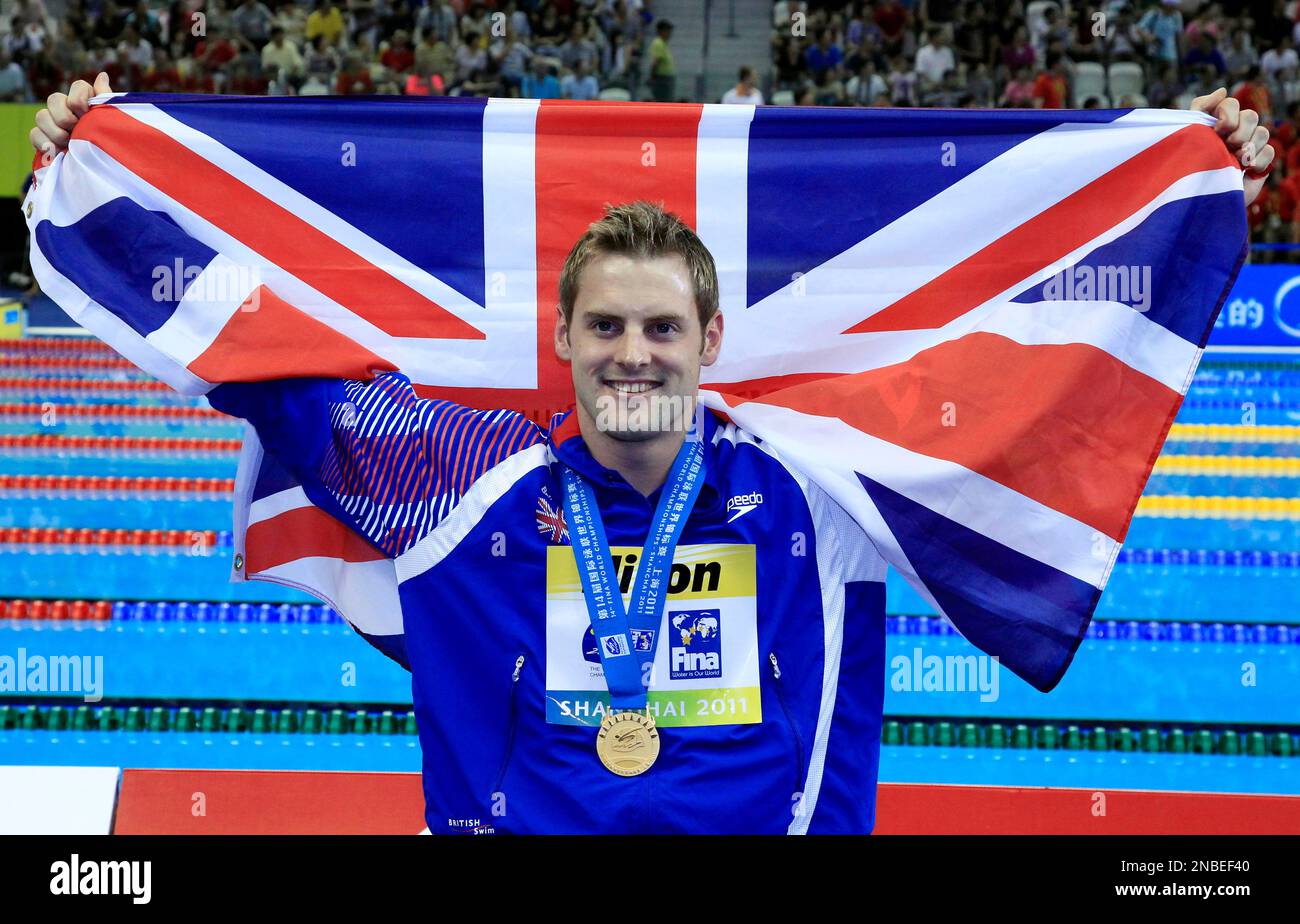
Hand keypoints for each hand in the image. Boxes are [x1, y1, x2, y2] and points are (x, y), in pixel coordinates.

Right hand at [30, 72, 112, 162]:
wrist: (100, 172)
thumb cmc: (107, 144)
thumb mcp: (111, 123)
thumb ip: (105, 100)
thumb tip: (102, 75)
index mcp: (86, 103)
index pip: (78, 86)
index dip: (80, 100)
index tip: (87, 114)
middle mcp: (67, 110)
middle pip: (54, 98)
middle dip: (65, 117)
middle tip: (76, 130)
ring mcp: (52, 125)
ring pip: (41, 116)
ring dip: (56, 132)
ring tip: (69, 144)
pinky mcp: (43, 140)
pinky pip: (34, 134)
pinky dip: (45, 143)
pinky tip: (58, 151)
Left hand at [1191, 87, 1271, 206]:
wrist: (1194, 203)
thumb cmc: (1185, 168)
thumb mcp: (1186, 135)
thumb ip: (1200, 108)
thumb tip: (1222, 90)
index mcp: (1215, 124)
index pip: (1230, 103)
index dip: (1228, 114)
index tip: (1217, 130)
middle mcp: (1233, 133)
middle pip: (1251, 115)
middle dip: (1239, 131)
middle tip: (1227, 146)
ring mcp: (1247, 148)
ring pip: (1263, 132)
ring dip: (1249, 146)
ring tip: (1236, 160)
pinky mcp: (1258, 165)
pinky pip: (1269, 152)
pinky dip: (1258, 161)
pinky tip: (1245, 170)